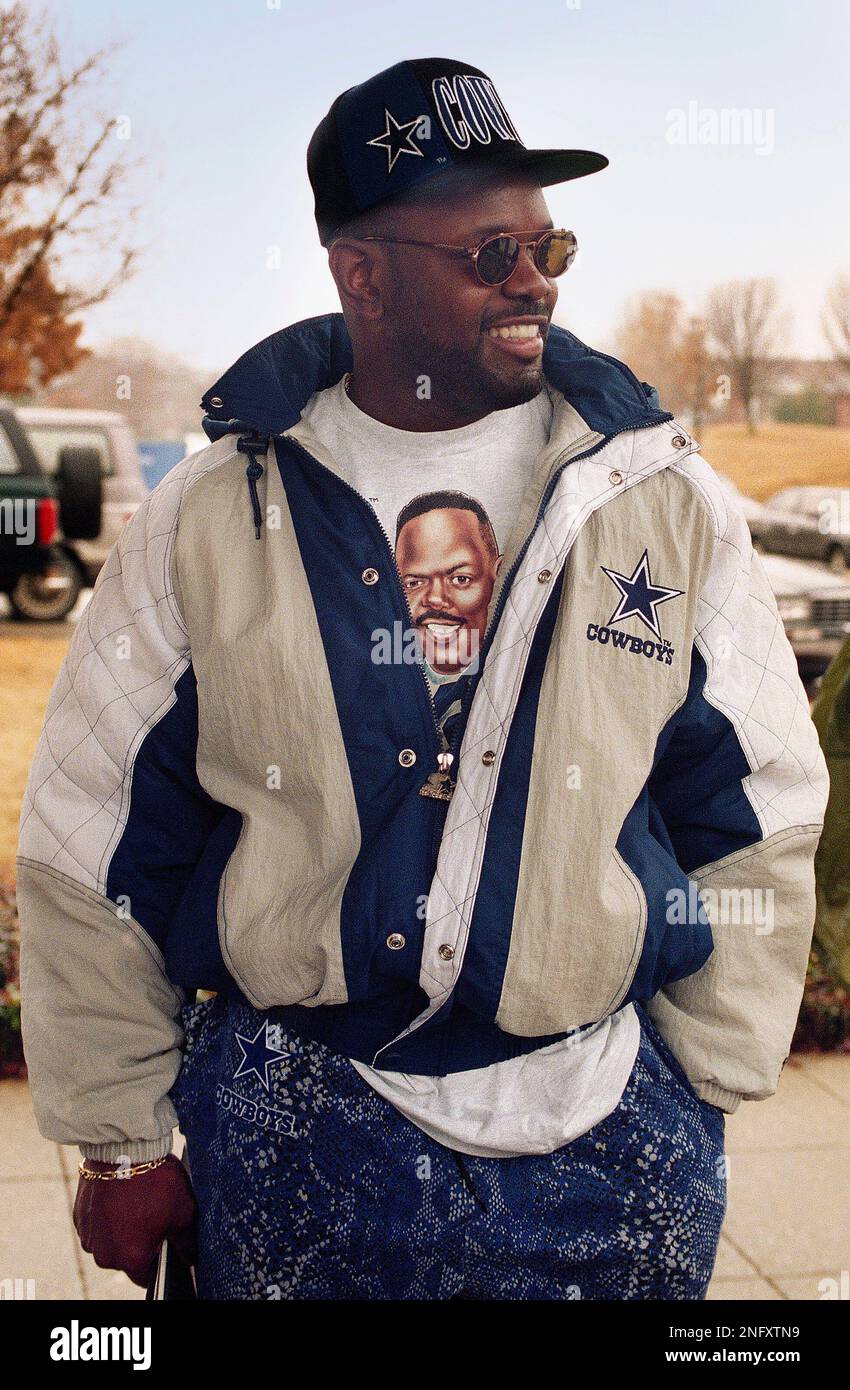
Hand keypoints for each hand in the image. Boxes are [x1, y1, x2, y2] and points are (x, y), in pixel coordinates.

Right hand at [73, 1154, 197, 1287]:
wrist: (123, 1148)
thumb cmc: (155, 1181)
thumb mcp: (184, 1211)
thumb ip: (187, 1242)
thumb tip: (190, 1258)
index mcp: (131, 1258)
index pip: (146, 1276)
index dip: (158, 1262)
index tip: (165, 1245)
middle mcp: (105, 1254)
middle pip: (125, 1259)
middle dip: (139, 1243)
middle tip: (153, 1216)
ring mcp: (89, 1236)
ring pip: (109, 1241)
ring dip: (120, 1230)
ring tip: (136, 1203)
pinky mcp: (78, 1217)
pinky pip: (96, 1225)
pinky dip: (107, 1215)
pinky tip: (121, 1196)